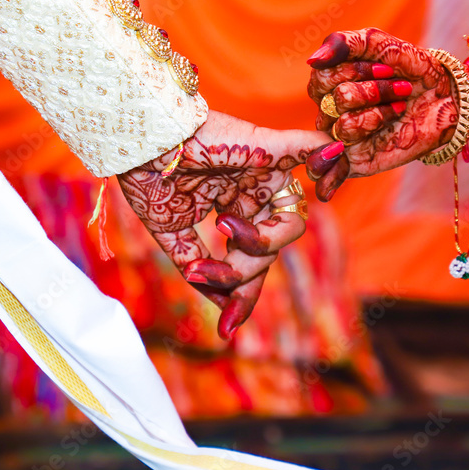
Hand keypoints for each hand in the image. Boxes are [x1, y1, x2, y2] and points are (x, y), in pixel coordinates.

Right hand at [117, 111, 327, 339]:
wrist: (135, 141)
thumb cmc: (147, 177)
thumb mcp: (172, 233)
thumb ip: (200, 267)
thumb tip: (224, 303)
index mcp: (231, 209)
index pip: (252, 260)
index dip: (242, 296)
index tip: (226, 328)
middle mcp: (253, 194)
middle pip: (271, 249)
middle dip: (243, 274)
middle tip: (204, 275)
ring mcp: (265, 173)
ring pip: (291, 224)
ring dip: (259, 241)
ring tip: (224, 228)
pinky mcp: (269, 147)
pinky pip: (311, 148)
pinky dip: (329, 156)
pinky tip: (333, 156)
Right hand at [305, 28, 457, 201]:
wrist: (448, 96)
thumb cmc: (411, 68)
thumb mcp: (379, 44)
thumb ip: (344, 43)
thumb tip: (312, 61)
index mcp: (329, 86)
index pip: (321, 79)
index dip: (356, 71)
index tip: (388, 67)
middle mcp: (331, 114)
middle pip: (336, 101)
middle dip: (375, 90)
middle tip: (401, 88)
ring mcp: (342, 140)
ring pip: (345, 126)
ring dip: (381, 113)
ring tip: (400, 109)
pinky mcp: (357, 163)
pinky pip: (335, 168)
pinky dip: (328, 178)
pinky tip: (329, 186)